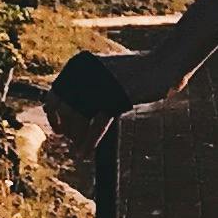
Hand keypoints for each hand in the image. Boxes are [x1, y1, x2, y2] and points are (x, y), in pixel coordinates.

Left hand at [45, 44, 185, 180]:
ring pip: (79, 118)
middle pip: (65, 109)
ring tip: (80, 151)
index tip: (59, 131)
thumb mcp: (105, 74)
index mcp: (79, 64)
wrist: (164, 64)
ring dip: (78, 138)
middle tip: (73, 141)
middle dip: (68, 129)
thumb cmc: (137, 71)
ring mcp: (99, 85)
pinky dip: (89, 142)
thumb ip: (87, 87)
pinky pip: (97, 125)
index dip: (54, 116)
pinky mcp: (115, 97)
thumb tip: (66, 116)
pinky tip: (85, 154)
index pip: (55, 94)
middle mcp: (84, 72)